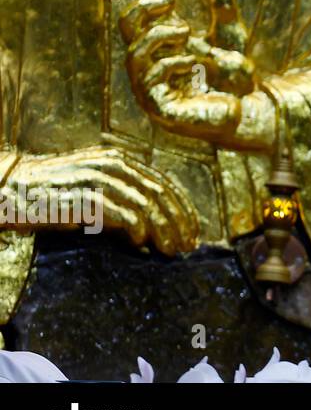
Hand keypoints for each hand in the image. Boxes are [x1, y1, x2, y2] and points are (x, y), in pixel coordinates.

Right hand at [2, 148, 199, 254]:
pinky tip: (142, 243)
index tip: (194, 230)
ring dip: (163, 229)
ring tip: (170, 249)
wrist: (11, 188)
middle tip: (188, 245)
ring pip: (147, 204)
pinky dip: (138, 229)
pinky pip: (123, 212)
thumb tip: (151, 225)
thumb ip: (122, 195)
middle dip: (179, 222)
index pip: (164, 183)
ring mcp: (100, 178)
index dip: (183, 208)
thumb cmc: (52, 193)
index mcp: (120, 159)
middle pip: (161, 193)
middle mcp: (114, 164)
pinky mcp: (86, 195)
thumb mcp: (93, 185)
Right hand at [119, 0, 275, 149]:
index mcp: (167, 44)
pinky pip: (151, 77)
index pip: (149, 10)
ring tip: (187, 31)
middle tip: (170, 0)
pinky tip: (193, 61)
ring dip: (159, 36)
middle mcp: (153, 63)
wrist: (250, 114)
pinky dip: (171, 62)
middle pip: (128, 25)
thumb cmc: (238, 83)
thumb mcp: (232, 41)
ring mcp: (151, 86)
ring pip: (135, 52)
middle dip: (143, 7)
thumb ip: (224, 15)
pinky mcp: (158, 106)